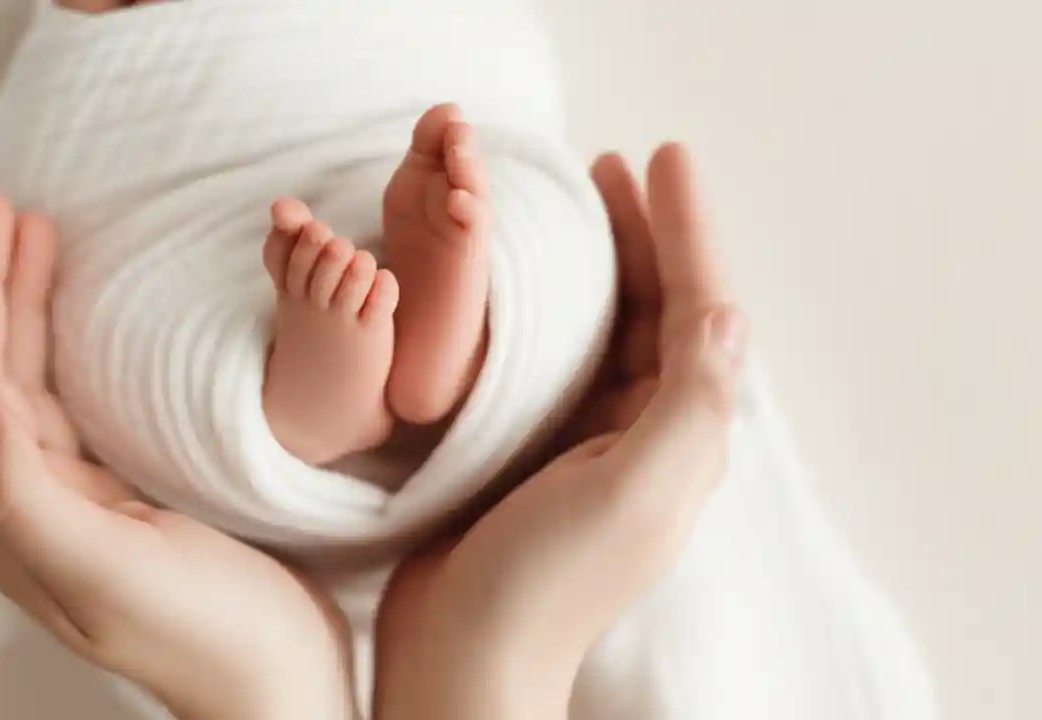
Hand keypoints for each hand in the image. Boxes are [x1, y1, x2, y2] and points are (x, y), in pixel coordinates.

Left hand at [0, 193, 351, 719]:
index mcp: (17, 526)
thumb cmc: (206, 634)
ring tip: (35, 234)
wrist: (282, 677)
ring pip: (35, 381)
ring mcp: (83, 498)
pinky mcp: (130, 491)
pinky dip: (74, 342)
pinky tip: (83, 311)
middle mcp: (36, 507)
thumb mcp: (108, 571)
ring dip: (28, 305)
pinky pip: (81, 398)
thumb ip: (23, 496)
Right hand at [375, 144, 747, 718]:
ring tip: (573, 204)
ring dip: (597, 263)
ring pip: (602, 327)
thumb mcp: (636, 490)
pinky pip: (551, 357)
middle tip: (611, 166)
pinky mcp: (529, 448)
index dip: (689, 231)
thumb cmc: (547, 581)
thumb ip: (690, 402)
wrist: (462, 653)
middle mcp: (641, 432)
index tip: (663, 157)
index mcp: (679, 438)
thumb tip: (728, 313)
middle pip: (654, 310)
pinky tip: (521, 281)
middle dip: (643, 234)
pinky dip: (545, 307)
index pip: (699, 313)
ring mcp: (584, 440)